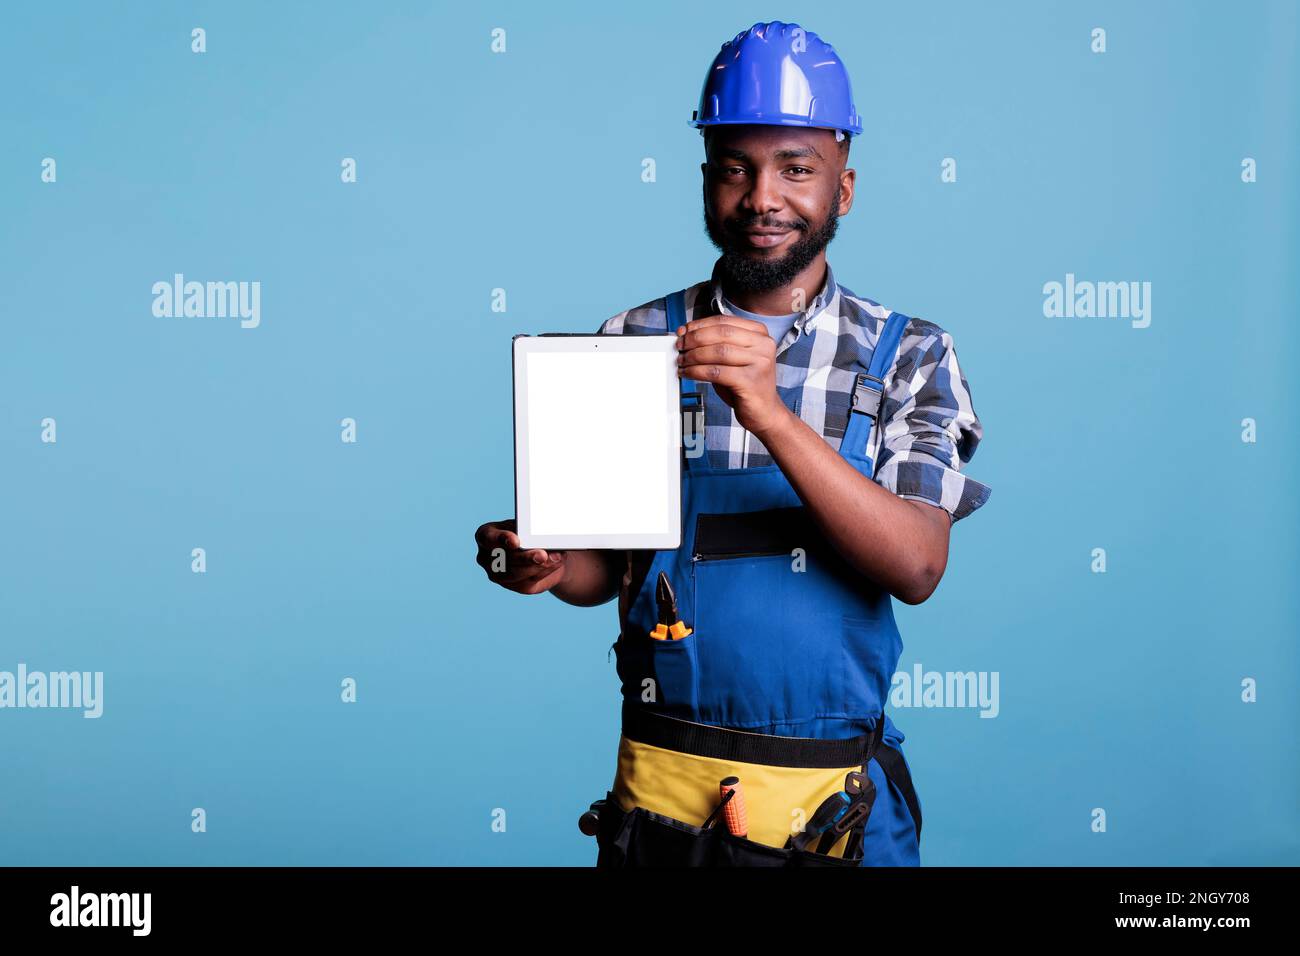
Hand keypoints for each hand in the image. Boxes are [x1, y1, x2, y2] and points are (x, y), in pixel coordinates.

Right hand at [474, 518, 567, 594]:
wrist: (541, 551)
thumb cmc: (530, 532)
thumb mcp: (529, 527)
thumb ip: (532, 531)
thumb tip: (544, 538)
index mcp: (485, 536)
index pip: (488, 538)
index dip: (502, 539)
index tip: (516, 541)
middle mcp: (486, 557)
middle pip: (504, 559)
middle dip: (525, 558)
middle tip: (542, 555)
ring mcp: (497, 574)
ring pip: (515, 574)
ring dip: (537, 567)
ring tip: (554, 558)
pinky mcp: (513, 586)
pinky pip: (527, 582)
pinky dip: (543, 572)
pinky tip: (554, 563)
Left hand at [676, 314, 788, 437]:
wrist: (764, 411)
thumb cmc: (746, 383)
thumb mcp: (734, 357)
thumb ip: (717, 343)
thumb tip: (687, 335)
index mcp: (759, 333)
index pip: (724, 321)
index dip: (699, 324)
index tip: (684, 331)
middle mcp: (763, 344)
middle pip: (721, 333)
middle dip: (695, 338)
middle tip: (680, 346)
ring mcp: (759, 362)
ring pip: (718, 351)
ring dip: (694, 356)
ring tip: (682, 361)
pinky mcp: (750, 381)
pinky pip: (716, 372)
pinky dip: (697, 371)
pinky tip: (688, 373)